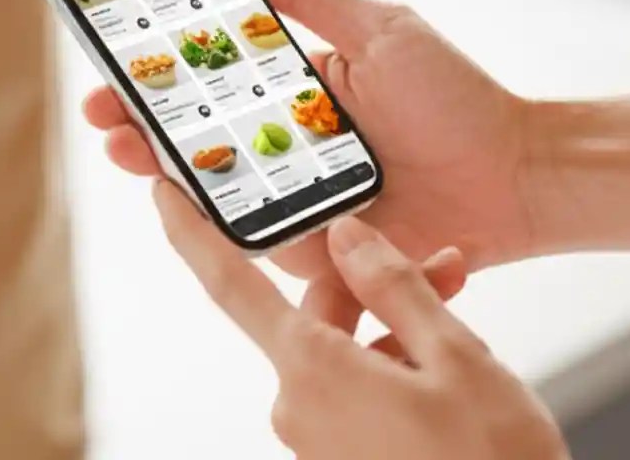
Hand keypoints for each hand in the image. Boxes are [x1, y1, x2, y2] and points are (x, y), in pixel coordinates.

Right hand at [84, 0, 532, 276]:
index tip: (115, 58)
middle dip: (138, 123)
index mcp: (290, 90)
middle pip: (193, 137)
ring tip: (122, 147)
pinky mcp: (306, 247)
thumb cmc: (455, 99)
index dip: (158, 73)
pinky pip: (247, 241)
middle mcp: (280, 145)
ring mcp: (289, 197)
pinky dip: (205, 228)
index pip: (207, 81)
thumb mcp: (376, 28)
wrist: (515, 179)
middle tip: (101, 109)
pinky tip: (172, 203)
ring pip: (207, 189)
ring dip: (157, 170)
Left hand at [153, 180, 568, 458]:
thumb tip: (346, 237)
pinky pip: (354, 396)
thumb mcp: (456, 358)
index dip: (192, 233)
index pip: (229, 283)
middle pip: (313, 317)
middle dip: (372, 287)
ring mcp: (318, 441)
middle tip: (442, 268)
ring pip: (343, 356)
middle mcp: (300, 407)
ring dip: (394, 334)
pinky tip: (447, 381)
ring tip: (465, 341)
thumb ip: (394, 287)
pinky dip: (391, 374)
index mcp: (311, 371)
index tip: (164, 193)